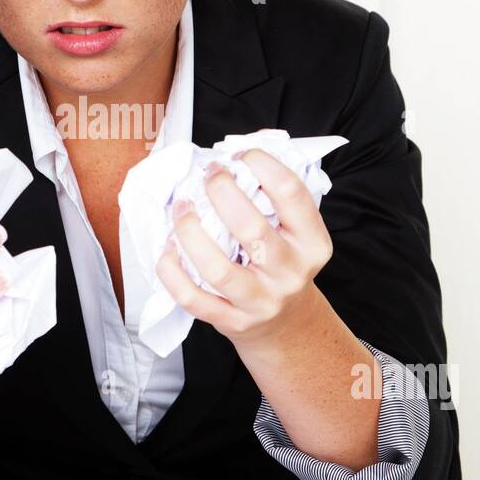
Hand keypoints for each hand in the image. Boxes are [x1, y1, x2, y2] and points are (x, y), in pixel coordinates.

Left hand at [155, 148, 333, 353]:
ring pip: (217, 268)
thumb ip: (276, 199)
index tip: (240, 155)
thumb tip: (238, 153)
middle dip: (221, 192)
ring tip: (181, 209)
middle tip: (207, 176)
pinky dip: (172, 272)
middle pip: (251, 228)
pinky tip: (168, 250)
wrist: (287, 325)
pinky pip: (193, 298)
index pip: (291, 193)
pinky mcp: (232, 322)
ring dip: (190, 232)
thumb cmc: (283, 266)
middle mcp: (289, 272)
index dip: (262, 165)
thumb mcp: (297, 235)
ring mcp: (261, 301)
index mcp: (312, 243)